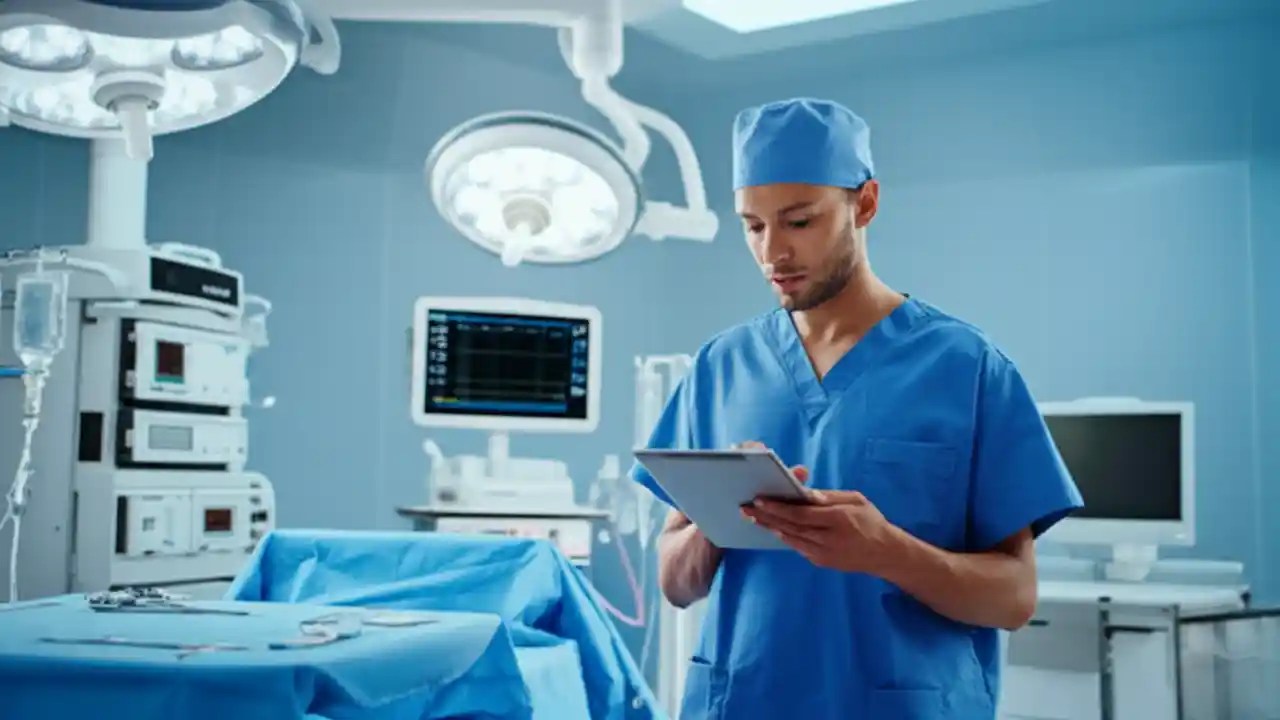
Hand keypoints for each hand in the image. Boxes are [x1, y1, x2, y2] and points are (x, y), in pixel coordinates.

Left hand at [742, 483, 897, 575]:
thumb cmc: (871, 521)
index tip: (760, 499)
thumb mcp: (856, 500)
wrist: (884, 554)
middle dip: (766, 517)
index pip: (801, 514)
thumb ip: (830, 497)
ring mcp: (823, 554)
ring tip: (753, 517)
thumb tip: (806, 493)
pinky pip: (797, 546)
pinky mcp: (821, 562)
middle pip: (790, 527)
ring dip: (770, 527)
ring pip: (791, 538)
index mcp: (839, 519)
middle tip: (746, 508)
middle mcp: (829, 539)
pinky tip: (772, 527)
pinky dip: (783, 536)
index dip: (778, 507)